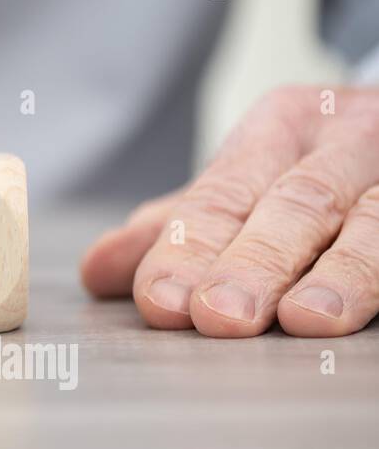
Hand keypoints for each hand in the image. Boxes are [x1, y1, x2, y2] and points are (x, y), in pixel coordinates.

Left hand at [81, 85, 378, 337]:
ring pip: (377, 221)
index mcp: (280, 128)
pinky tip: (372, 318)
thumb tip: (97, 270)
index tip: (162, 302)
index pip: (225, 193)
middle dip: (256, 262)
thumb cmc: (315, 167)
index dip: (191, 250)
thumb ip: (176, 230)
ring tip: (305, 320)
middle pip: (298, 203)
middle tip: (221, 317)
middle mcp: (346, 140)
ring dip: (342, 275)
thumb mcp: (244, 184)